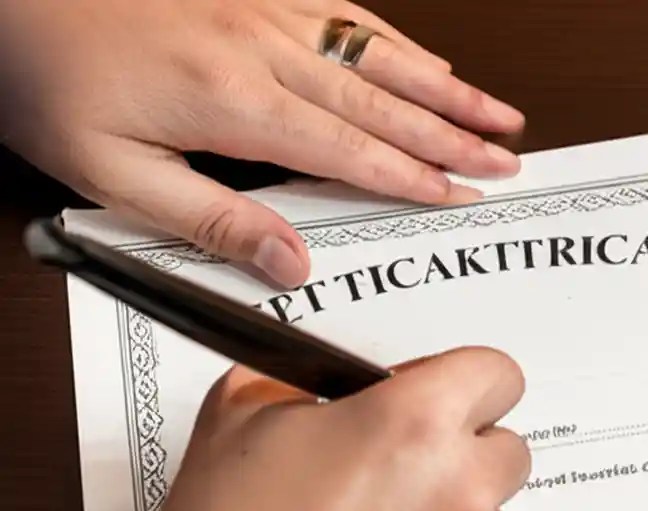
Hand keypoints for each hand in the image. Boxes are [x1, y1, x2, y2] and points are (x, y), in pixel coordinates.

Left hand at [0, 0, 523, 287]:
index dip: (414, 174)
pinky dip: (396, 40)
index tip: (463, 192)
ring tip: (497, 110)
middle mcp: (262, 49)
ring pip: (377, 53)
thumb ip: (208, 221)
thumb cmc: (51, 77)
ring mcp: (263, 10)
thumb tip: (289, 261)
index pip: (349, 150)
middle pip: (382, 99)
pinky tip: (425, 57)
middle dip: (454, 132)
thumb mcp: (109, 172)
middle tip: (509, 156)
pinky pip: (346, 14)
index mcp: (232, 101)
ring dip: (444, 85)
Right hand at [140, 347, 529, 510]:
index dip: (464, 383)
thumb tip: (333, 381)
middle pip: (506, 448)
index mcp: (416, 421)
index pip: (496, 374)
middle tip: (406, 471)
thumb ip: (308, 382)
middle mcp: (460, 485)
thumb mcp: (245, 415)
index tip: (439, 398)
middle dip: (464, 452)